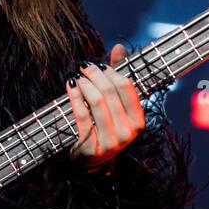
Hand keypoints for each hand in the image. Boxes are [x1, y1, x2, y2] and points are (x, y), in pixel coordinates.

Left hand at [65, 43, 144, 174]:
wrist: (92, 161)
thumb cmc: (106, 126)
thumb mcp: (116, 104)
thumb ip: (119, 75)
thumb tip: (119, 46)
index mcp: (138, 120)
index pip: (126, 87)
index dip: (112, 71)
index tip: (99, 65)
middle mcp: (128, 132)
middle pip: (110, 91)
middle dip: (95, 74)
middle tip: (84, 66)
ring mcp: (110, 141)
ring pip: (96, 101)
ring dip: (84, 84)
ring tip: (77, 76)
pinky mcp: (91, 146)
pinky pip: (81, 115)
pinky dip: (74, 97)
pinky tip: (70, 86)